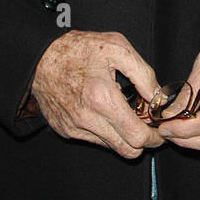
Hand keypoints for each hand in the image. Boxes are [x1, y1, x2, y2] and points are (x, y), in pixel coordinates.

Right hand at [30, 30, 162, 158]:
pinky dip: (105, 131)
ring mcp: (75, 127)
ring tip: (123, 113)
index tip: (159, 130)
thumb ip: (143, 74)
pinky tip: (104, 111)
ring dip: (122, 136)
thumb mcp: (117, 48)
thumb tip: (158, 96)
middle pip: (127, 151)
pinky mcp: (66, 130)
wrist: (40, 57)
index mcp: (102, 99)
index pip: (137, 137)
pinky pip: (94, 140)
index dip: (154, 137)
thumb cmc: (78, 49)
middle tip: (148, 127)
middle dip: (143, 142)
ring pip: (111, 147)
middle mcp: (87, 119)